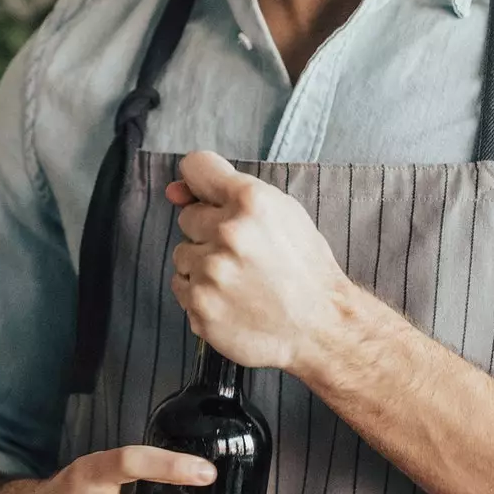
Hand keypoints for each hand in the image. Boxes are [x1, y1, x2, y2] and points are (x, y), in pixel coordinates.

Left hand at [168, 149, 358, 372]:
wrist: (321, 326)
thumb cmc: (303, 267)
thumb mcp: (284, 213)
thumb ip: (230, 193)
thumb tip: (173, 192)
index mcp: (252, 202)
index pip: (196, 167)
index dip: (199, 184)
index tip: (205, 198)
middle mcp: (228, 233)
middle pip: (187, 217)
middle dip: (209, 231)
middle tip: (243, 252)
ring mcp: (212, 273)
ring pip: (182, 254)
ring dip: (203, 264)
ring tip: (240, 279)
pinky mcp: (201, 306)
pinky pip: (181, 285)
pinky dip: (201, 292)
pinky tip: (231, 299)